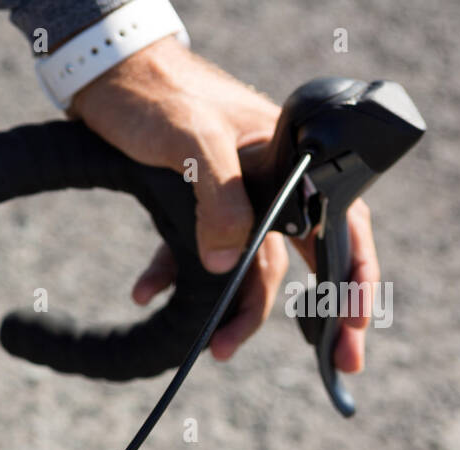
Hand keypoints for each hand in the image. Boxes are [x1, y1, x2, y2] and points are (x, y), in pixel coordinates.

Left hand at [68, 37, 378, 370]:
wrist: (104, 72)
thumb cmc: (156, 94)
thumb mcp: (191, 142)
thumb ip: (218, 198)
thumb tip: (229, 263)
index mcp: (287, 161)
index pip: (339, 227)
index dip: (352, 283)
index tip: (355, 334)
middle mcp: (268, 180)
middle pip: (299, 258)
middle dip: (312, 317)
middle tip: (334, 367)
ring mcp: (231, 192)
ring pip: (245, 264)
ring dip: (232, 308)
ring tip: (215, 349)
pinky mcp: (191, 200)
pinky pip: (193, 250)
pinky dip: (174, 276)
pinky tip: (145, 294)